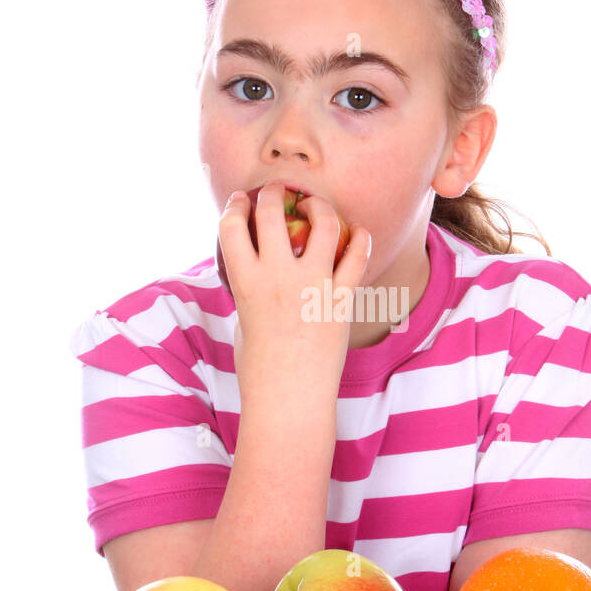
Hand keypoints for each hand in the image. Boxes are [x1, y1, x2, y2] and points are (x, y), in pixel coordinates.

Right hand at [218, 182, 371, 399]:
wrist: (290, 399)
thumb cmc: (259, 370)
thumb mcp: (243, 323)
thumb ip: (249, 292)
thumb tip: (255, 273)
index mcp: (245, 283)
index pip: (231, 227)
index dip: (234, 207)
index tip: (241, 201)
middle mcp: (278, 277)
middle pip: (270, 212)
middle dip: (273, 192)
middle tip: (279, 190)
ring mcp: (313, 285)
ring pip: (322, 223)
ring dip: (319, 206)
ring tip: (317, 206)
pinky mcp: (342, 298)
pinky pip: (357, 255)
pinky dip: (359, 238)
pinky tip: (356, 233)